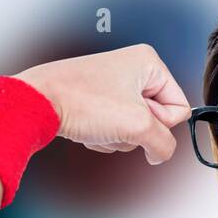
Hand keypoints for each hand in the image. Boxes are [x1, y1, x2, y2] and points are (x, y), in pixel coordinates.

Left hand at [14, 44, 191, 164]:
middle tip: (114, 121)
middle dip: (134, 131)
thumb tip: (161, 154)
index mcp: (148, 63)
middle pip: (155, 120)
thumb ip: (163, 144)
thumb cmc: (80, 100)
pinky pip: (113, 130)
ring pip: (133, 129)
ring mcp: (113, 87)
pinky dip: (102, 136)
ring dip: (116, 136)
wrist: (38, 103)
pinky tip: (88, 128)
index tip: (137, 119)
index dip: (161, 124)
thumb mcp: (137, 125)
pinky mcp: (97, 102)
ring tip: (97, 124)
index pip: (178, 108)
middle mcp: (132, 70)